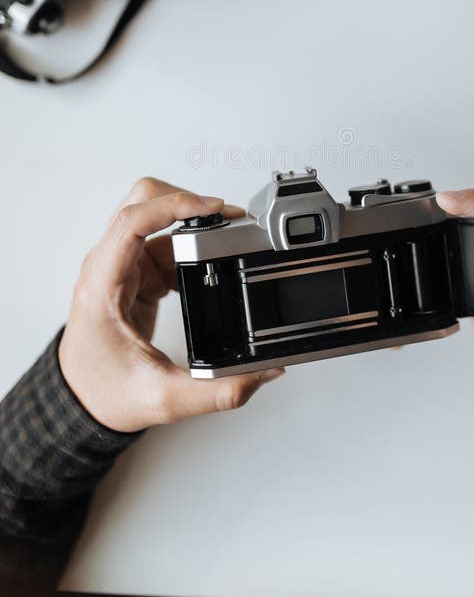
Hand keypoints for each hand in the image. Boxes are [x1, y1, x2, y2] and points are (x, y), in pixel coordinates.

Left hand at [59, 177, 284, 432]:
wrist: (81, 401)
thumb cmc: (103, 392)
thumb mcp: (164, 398)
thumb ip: (218, 391)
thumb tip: (263, 373)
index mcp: (103, 284)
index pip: (133, 221)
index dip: (174, 205)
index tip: (211, 208)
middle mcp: (108, 266)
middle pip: (142, 202)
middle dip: (186, 201)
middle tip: (223, 216)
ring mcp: (121, 267)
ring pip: (156, 218)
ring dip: (191, 222)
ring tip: (224, 236)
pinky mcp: (134, 274)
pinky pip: (164, 241)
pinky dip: (190, 244)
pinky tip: (209, 261)